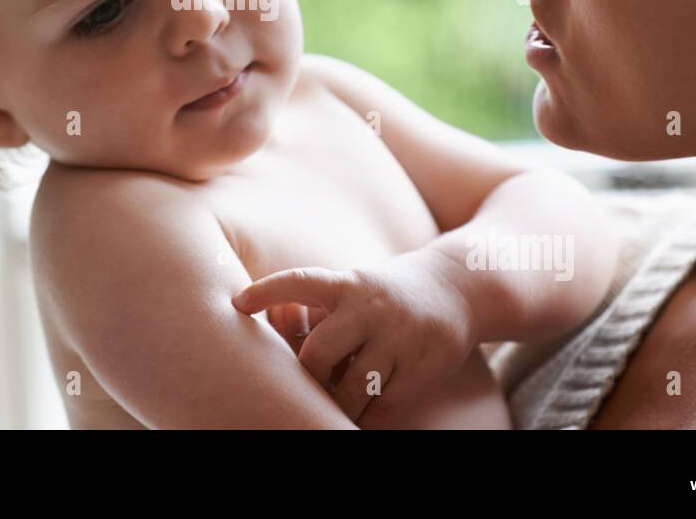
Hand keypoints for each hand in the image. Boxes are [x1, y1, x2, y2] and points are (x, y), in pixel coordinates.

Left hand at [232, 249, 477, 424]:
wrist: (458, 288)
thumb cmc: (385, 295)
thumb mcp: (351, 287)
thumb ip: (312, 305)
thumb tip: (267, 317)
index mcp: (347, 284)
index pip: (300, 280)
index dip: (267, 291)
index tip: (237, 303)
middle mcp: (370, 307)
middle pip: (319, 353)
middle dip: (308, 377)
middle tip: (309, 385)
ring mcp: (398, 337)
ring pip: (351, 388)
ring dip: (337, 402)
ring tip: (338, 400)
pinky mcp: (422, 366)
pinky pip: (382, 405)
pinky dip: (367, 414)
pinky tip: (365, 407)